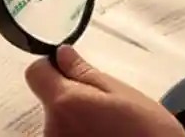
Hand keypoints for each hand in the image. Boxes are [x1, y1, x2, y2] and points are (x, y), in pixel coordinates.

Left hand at [25, 45, 184, 136]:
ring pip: (59, 125)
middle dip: (71, 100)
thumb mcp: (122, 94)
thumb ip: (85, 73)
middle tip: (104, 109)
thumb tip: (63, 55)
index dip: (52, 67)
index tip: (70, 72)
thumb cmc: (149, 134)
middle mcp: (52, 130)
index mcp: (65, 104)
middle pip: (50, 103)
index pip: (36, 73)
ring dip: (77, 124)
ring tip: (109, 130)